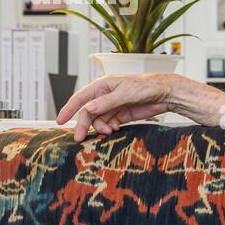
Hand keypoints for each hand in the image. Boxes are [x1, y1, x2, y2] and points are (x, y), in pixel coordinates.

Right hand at [56, 73, 176, 141]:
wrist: (165, 94)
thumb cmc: (146, 87)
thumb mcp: (125, 93)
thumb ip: (106, 102)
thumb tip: (88, 109)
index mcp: (102, 86)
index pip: (80, 98)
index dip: (68, 109)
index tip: (59, 121)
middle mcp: (105, 96)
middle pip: (87, 113)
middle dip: (83, 125)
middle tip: (79, 138)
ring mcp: (113, 106)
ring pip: (98, 120)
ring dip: (100, 128)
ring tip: (109, 131)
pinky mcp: (121, 115)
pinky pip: (109, 124)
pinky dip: (109, 128)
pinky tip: (115, 129)